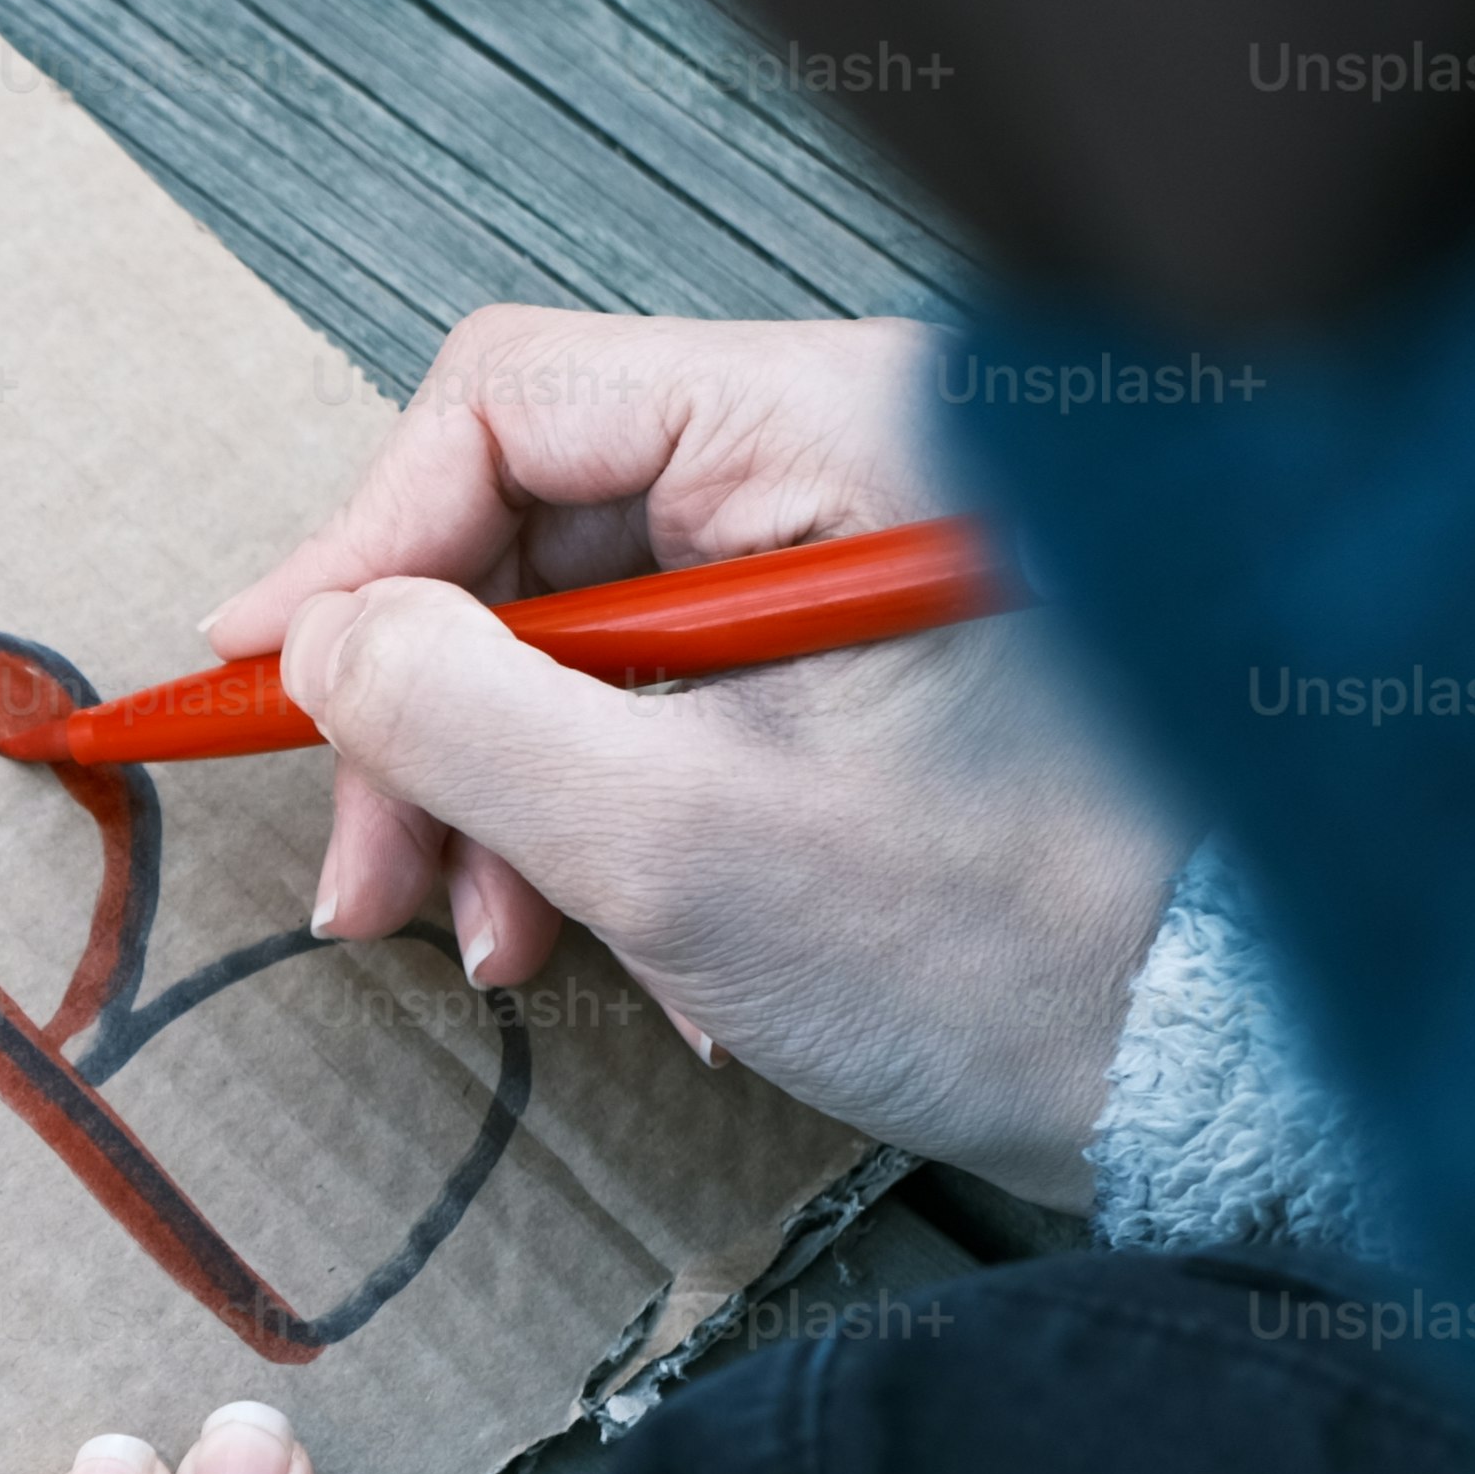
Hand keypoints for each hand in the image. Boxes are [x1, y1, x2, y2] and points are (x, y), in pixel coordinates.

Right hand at [203, 307, 1186, 1209]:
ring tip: (507, 948)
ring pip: (583, 627)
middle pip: (532, 526)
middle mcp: (850, 455)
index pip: (512, 405)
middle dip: (428, 720)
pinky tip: (634, 948)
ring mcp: (859, 560)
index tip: (263, 675)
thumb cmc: (1000, 949)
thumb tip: (320, 639)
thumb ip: (455, 715)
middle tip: (374, 886)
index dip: (360, 544)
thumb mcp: (671, 839)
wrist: (1211, 1068)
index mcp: (833, 428)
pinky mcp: (866, 658)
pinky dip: (607, 822)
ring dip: (506, 799)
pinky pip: (667, 696)